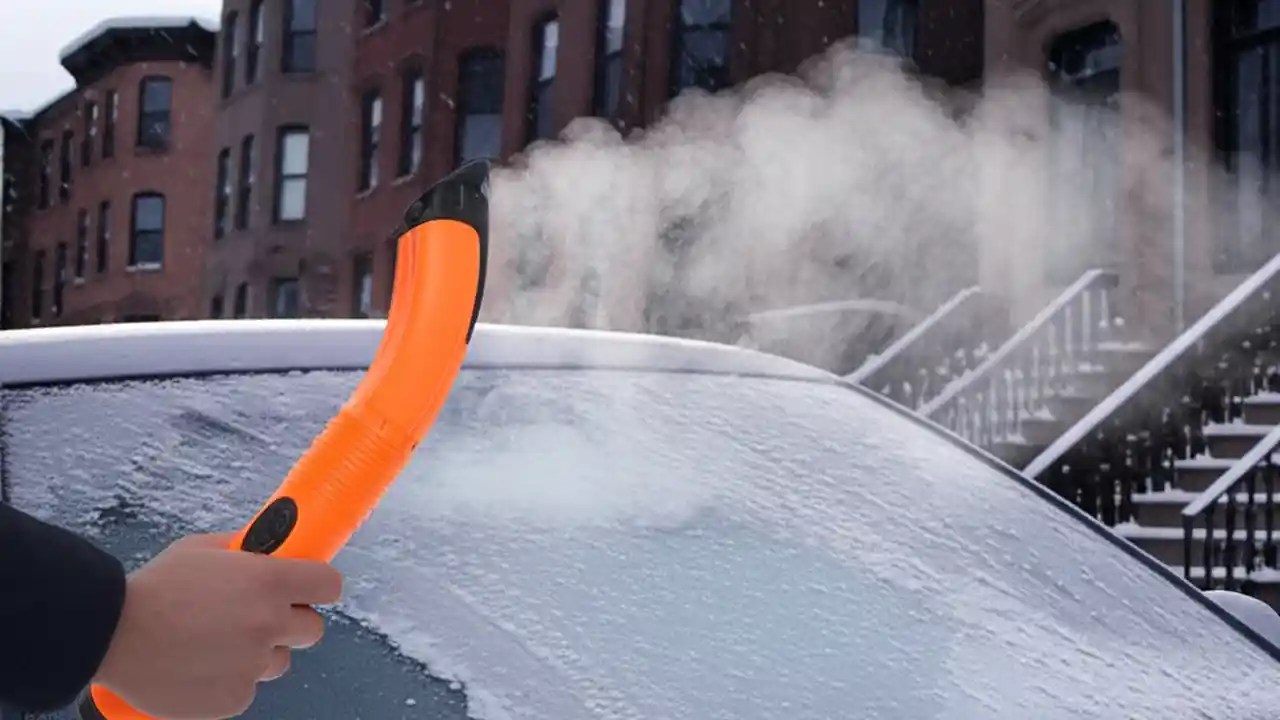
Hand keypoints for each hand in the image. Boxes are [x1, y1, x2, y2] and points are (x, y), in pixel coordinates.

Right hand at [93, 532, 343, 718]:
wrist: (110, 634)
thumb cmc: (155, 588)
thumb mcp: (202, 550)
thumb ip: (244, 551)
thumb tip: (270, 549)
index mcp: (269, 582)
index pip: (329, 585)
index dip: (319, 587)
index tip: (308, 590)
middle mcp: (269, 624)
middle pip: (313, 629)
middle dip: (291, 623)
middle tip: (258, 618)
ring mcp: (253, 665)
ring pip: (279, 662)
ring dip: (259, 654)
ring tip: (217, 644)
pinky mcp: (234, 698)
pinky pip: (247, 689)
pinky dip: (230, 681)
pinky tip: (200, 667)